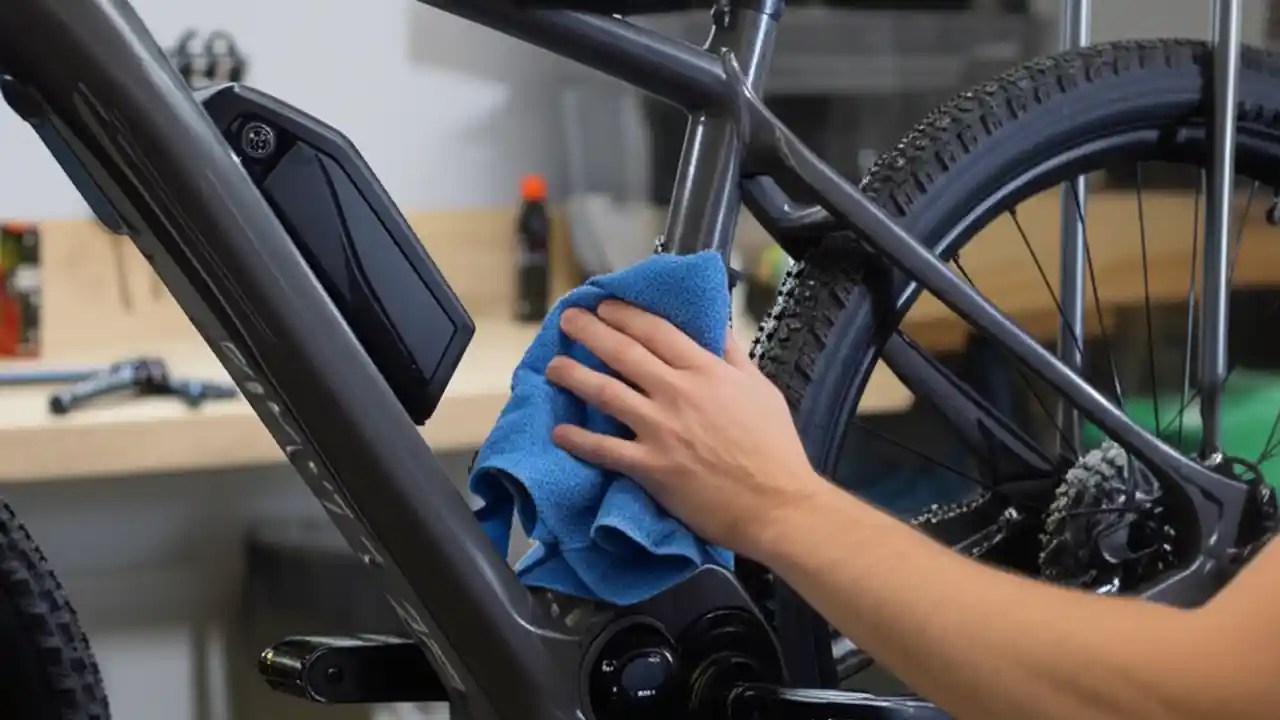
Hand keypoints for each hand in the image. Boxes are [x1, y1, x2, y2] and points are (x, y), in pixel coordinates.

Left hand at [546, 300, 829, 559]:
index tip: (604, 305)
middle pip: (623, 353)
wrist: (777, 504)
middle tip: (567, 319)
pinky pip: (604, 449)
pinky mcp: (650, 467)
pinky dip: (578, 440)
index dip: (625, 314)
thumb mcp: (761, 388)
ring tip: (553, 366)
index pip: (656, 331)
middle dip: (590, 331)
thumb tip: (716, 325)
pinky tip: (558, 432)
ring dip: (574, 376)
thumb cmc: (774, 447)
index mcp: (706, 371)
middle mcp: (677, 393)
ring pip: (606, 393)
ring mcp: (660, 430)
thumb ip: (733, 355)